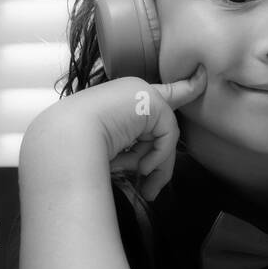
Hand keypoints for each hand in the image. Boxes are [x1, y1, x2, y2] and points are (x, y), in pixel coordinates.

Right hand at [44, 64, 207, 200]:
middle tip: (150, 191)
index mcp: (118, 102)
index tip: (204, 76)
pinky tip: (139, 166)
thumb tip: (149, 169)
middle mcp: (131, 93)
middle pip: (160, 129)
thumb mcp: (111, 152)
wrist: (63, 140)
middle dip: (158, 162)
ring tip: (139, 182)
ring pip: (164, 135)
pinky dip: (157, 155)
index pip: (159, 93)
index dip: (185, 86)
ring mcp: (142, 93)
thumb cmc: (77, 150)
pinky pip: (167, 135)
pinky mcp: (152, 101)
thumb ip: (134, 152)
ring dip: (154, 163)